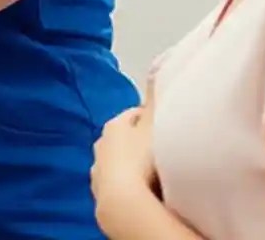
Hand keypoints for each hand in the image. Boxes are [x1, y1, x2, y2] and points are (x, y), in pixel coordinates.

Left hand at [91, 106, 159, 235]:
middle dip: (140, 141)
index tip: (166, 125)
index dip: (151, 119)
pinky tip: (143, 190)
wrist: (123, 201)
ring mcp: (98, 170)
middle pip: (124, 138)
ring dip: (132, 164)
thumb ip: (155, 94)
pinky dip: (128, 183)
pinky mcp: (100, 193)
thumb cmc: (141, 158)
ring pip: (119, 161)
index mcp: (113, 126)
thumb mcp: (154, 122)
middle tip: (163, 148)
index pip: (134, 116)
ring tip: (155, 173)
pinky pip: (118, 183)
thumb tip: (157, 63)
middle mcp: (101, 145)